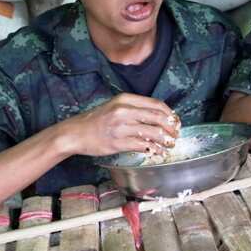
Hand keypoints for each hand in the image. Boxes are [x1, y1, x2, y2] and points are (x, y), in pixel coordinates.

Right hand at [56, 93, 180, 157]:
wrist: (75, 133)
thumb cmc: (97, 120)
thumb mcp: (115, 106)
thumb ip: (135, 109)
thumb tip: (160, 117)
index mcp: (125, 99)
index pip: (156, 104)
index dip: (170, 114)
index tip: (175, 121)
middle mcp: (123, 111)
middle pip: (158, 117)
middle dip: (171, 128)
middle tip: (176, 134)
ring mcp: (120, 127)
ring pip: (152, 133)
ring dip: (165, 140)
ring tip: (170, 145)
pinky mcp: (117, 143)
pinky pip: (142, 146)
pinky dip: (154, 149)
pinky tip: (158, 152)